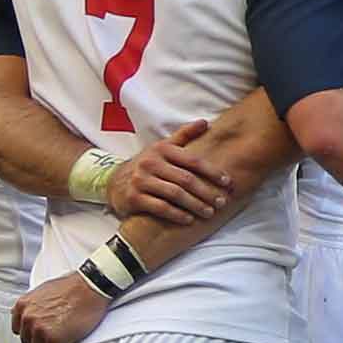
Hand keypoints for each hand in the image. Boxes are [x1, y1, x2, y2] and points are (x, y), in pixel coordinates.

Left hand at [10, 273, 109, 342]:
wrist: (91, 287)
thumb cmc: (74, 286)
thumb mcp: (44, 290)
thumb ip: (33, 304)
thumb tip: (29, 313)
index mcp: (23, 305)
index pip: (18, 329)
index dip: (31, 332)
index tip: (39, 333)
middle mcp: (28, 318)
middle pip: (27, 341)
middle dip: (40, 340)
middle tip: (52, 337)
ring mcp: (40, 329)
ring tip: (60, 341)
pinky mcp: (54, 340)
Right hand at [108, 118, 235, 223]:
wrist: (114, 182)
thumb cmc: (147, 165)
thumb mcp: (162, 148)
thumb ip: (184, 136)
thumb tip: (205, 122)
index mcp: (162, 149)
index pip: (193, 161)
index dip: (213, 172)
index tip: (228, 183)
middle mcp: (150, 163)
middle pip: (186, 179)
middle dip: (207, 192)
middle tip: (222, 202)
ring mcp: (141, 180)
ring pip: (175, 194)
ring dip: (195, 205)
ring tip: (210, 213)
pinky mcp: (133, 197)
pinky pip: (160, 207)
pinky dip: (177, 214)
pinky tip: (189, 220)